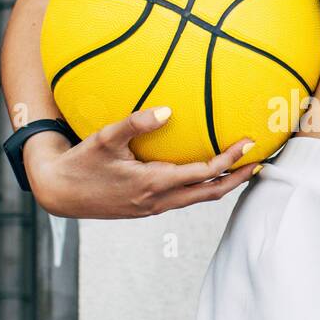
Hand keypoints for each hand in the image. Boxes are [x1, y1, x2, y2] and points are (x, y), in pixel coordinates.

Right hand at [25, 106, 257, 218]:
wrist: (58, 193)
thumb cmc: (80, 162)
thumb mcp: (104, 138)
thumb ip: (136, 123)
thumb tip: (167, 109)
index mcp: (153, 184)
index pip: (203, 174)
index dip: (230, 161)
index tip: (249, 144)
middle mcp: (158, 200)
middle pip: (211, 194)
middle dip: (238, 179)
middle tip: (261, 162)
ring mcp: (153, 208)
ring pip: (198, 200)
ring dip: (222, 186)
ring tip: (241, 169)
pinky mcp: (146, 209)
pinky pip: (182, 199)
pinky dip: (201, 188)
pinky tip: (203, 173)